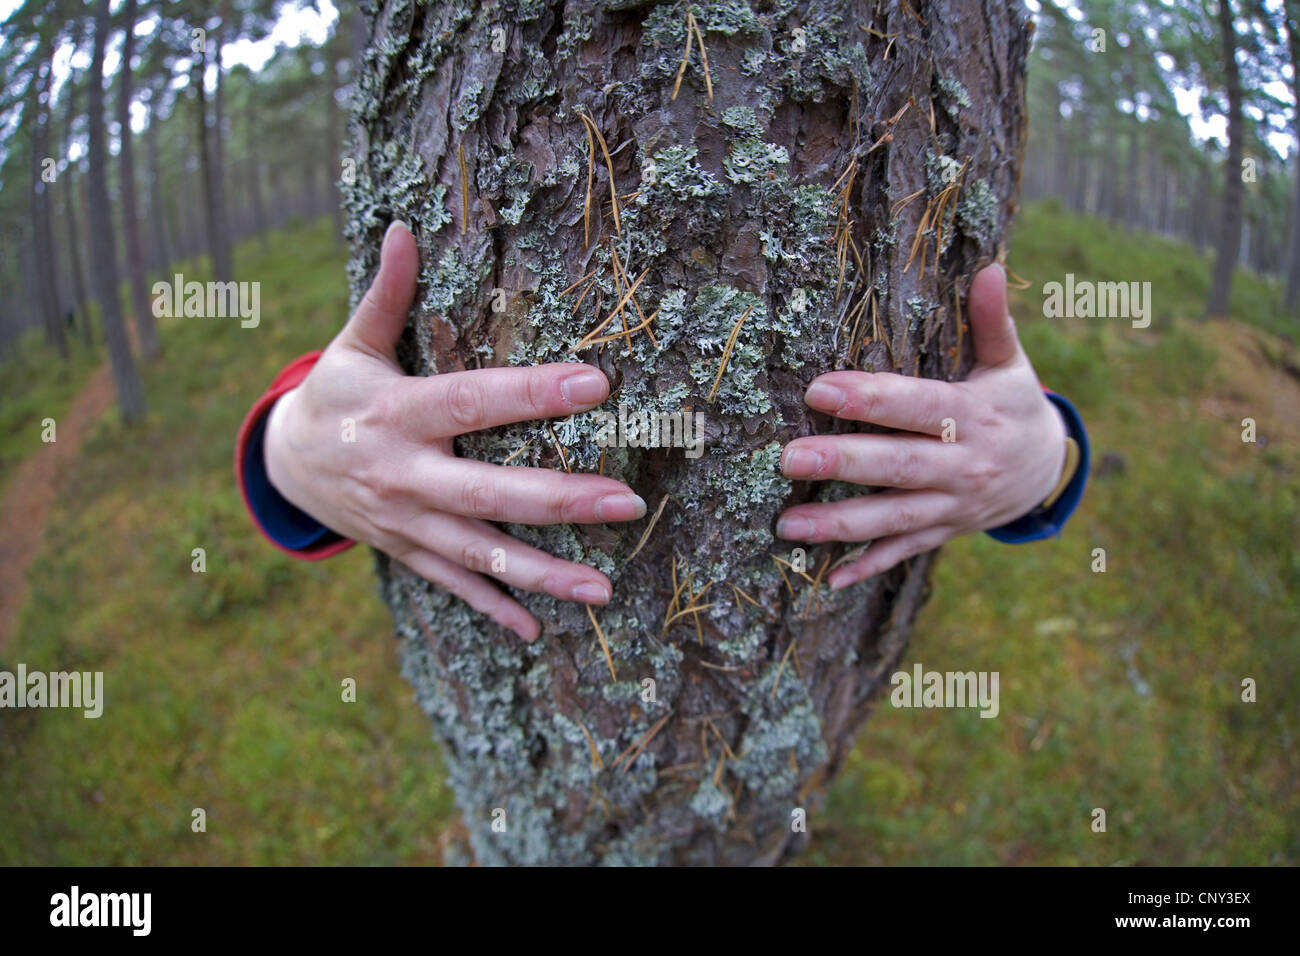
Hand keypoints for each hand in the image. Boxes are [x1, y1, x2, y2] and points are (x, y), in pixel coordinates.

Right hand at [263, 220, 646, 640]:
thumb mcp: (350, 346)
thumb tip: (403, 228)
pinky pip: (454, 586)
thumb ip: (386, 295)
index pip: (473, 401)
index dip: (532, 394)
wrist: (282, 465)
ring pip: (479, 555)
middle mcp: (403, 475)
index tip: (596, 383)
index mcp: (396, 414)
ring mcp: (405, 523)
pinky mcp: (407, 552)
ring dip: (542, 574)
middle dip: (560, 502)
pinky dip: (494, 609)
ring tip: (603, 589)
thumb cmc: (335, 395)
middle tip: (626, 503)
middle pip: (488, 493)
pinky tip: (539, 628)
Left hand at [775, 264, 1067, 588]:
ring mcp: (951, 505)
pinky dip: (868, 566)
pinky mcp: (942, 531)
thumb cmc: (1012, 403)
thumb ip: (992, 321)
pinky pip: (903, 552)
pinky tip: (828, 577)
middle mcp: (961, 465)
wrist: (1049, 469)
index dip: (870, 399)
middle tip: (788, 458)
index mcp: (972, 416)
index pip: (915, 406)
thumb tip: (988, 267)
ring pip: (892, 518)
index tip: (820, 389)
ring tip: (787, 526)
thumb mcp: (1010, 363)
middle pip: (895, 466)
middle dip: (841, 463)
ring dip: (839, 525)